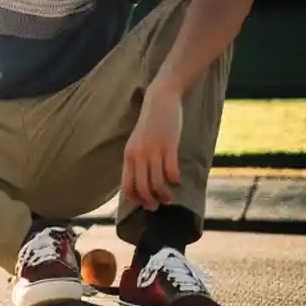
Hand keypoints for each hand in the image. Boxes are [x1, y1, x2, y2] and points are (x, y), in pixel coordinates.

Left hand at [122, 86, 183, 210]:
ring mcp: (153, 150)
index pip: (127, 185)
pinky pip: (171, 170)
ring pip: (156, 182)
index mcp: (128, 155)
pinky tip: (177, 180)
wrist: (160, 100)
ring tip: (170, 198)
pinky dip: (174, 179)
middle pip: (142, 187)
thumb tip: (141, 180)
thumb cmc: (150, 123)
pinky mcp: (168, 146)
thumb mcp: (137, 142)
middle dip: (150, 201)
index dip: (136, 198)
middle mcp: (138, 155)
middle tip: (159, 206)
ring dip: (164, 194)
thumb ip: (137, 158)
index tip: (145, 204)